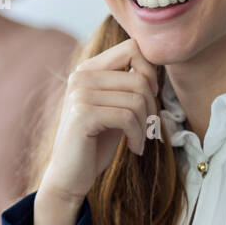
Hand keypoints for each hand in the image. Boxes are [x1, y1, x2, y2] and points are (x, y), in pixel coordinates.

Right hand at [34, 37, 159, 224]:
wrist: (69, 176)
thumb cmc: (96, 143)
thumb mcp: (114, 107)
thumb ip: (128, 84)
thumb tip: (156, 67)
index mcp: (87, 69)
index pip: (132, 48)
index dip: (150, 72)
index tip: (149, 98)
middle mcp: (80, 76)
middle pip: (139, 77)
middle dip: (152, 106)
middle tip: (148, 128)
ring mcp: (79, 94)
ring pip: (137, 99)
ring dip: (145, 125)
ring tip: (138, 140)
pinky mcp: (83, 115)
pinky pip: (128, 117)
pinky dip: (138, 136)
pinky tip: (133, 148)